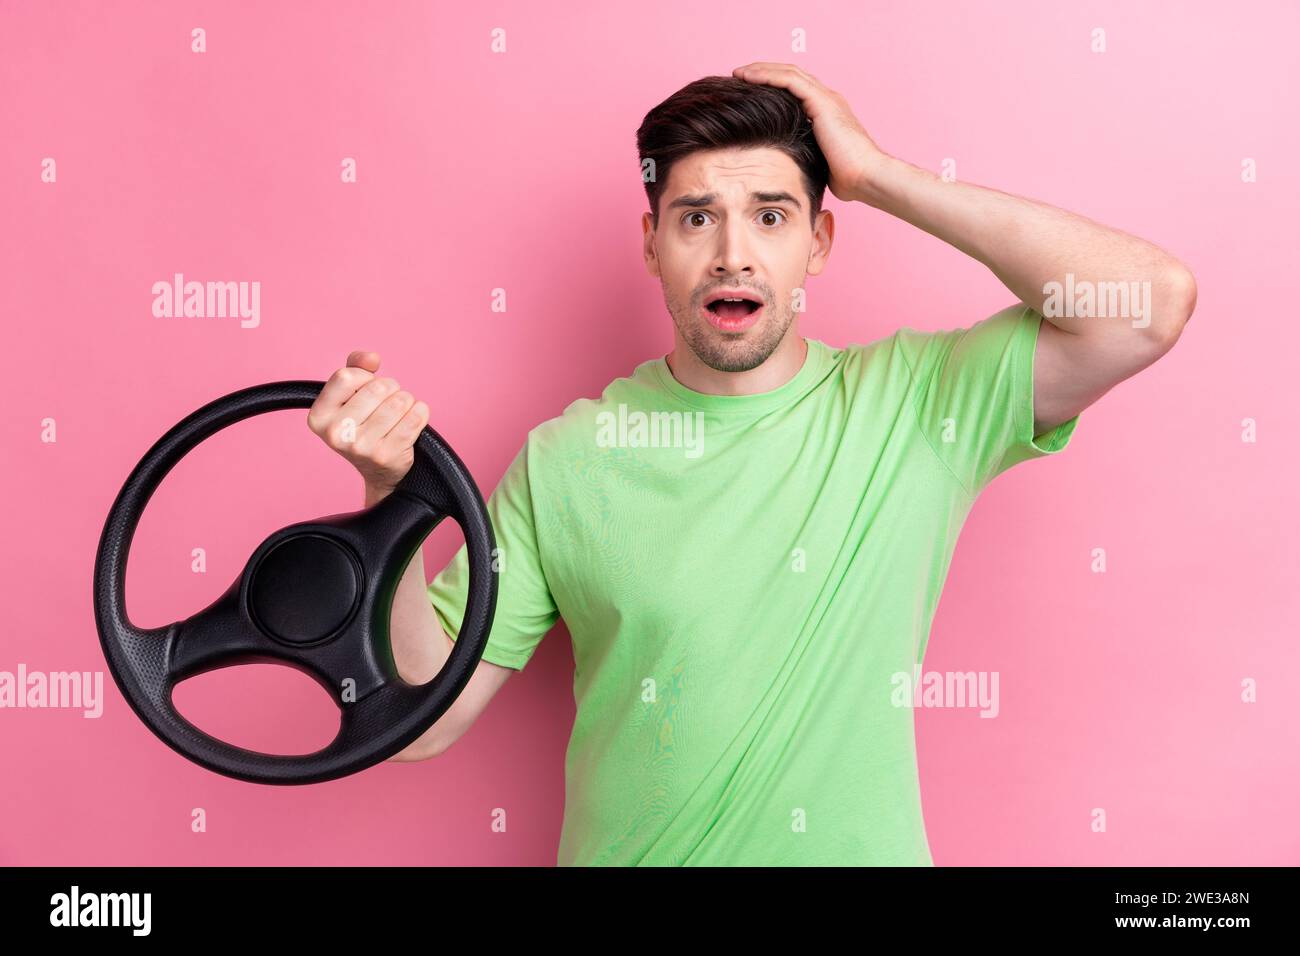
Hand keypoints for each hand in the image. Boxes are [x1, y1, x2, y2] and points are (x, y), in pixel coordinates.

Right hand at [306, 350, 428, 501]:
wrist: (377, 470)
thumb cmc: (363, 424)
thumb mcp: (349, 396)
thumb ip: (356, 367)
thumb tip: (371, 358)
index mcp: (318, 416)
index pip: (346, 376)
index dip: (364, 377)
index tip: (365, 388)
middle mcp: (336, 433)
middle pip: (378, 387)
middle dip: (390, 388)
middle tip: (387, 403)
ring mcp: (361, 447)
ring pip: (399, 401)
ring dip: (406, 400)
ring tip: (398, 413)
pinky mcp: (387, 455)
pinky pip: (416, 417)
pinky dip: (420, 412)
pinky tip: (412, 420)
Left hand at [732, 62, 886, 202]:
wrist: (866, 177)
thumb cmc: (848, 179)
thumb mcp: (819, 163)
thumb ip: (805, 155)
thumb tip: (788, 166)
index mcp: (827, 112)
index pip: (795, 90)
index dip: (772, 87)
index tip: (748, 92)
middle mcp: (827, 100)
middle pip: (791, 76)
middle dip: (764, 73)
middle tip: (739, 76)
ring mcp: (826, 98)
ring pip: (788, 72)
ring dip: (761, 70)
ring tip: (739, 73)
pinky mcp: (822, 102)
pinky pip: (790, 80)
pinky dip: (767, 75)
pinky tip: (748, 77)